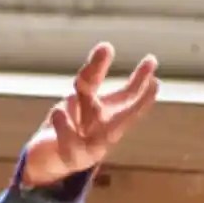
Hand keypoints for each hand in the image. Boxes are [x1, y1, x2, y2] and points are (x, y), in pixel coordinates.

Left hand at [21, 42, 159, 188]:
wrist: (47, 157)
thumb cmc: (72, 123)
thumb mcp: (82, 96)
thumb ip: (94, 74)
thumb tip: (107, 45)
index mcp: (111, 115)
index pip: (128, 100)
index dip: (142, 89)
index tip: (156, 80)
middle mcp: (104, 133)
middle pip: (124, 119)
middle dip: (139, 105)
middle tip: (154, 84)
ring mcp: (90, 148)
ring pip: (97, 135)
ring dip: (90, 111)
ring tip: (76, 93)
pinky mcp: (70, 157)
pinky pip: (69, 141)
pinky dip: (65, 126)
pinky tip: (58, 112)